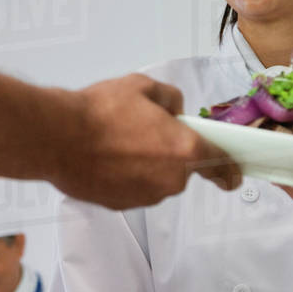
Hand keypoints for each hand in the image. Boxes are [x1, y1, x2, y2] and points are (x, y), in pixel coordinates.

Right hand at [0, 67, 239, 209]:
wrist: (56, 138)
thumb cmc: (100, 111)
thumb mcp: (141, 86)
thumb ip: (169, 98)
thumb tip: (174, 110)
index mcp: (184, 149)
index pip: (221, 164)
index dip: (232, 170)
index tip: (236, 176)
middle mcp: (170, 179)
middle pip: (181, 169)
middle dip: (168, 153)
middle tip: (141, 132)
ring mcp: (145, 196)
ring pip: (156, 180)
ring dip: (145, 165)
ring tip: (115, 143)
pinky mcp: (121, 205)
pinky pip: (133, 189)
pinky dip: (125, 177)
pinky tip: (104, 158)